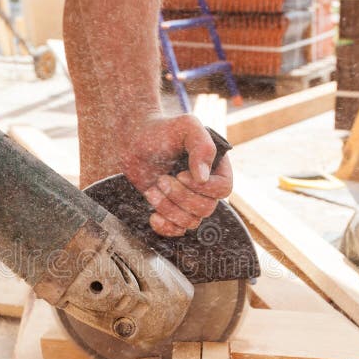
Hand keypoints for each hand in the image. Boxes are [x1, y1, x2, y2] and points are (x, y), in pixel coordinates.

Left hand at [118, 114, 232, 236]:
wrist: (135, 139)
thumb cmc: (162, 130)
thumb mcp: (187, 126)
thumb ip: (202, 146)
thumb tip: (204, 178)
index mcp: (216, 168)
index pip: (224, 189)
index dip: (203, 187)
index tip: (180, 174)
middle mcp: (206, 187)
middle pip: (206, 208)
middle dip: (180, 197)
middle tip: (161, 179)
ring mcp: (189, 201)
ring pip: (191, 222)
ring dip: (168, 208)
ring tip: (152, 190)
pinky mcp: (172, 211)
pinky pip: (177, 231)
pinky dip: (165, 227)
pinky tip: (153, 215)